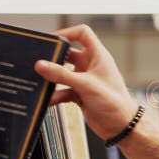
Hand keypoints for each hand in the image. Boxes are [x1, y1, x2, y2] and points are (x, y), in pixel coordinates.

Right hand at [34, 24, 138, 138]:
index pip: (83, 34)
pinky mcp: (80, 93)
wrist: (121, 126)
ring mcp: (85, 80)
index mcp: (98, 56)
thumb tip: (41, 64)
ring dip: (52, 78)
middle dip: (53, 57)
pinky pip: (63, 90)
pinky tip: (48, 100)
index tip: (51, 40)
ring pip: (63, 73)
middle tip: (38, 60)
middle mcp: (91, 65)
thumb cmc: (113, 102)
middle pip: (68, 53)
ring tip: (39, 81)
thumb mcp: (85, 85)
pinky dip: (55, 94)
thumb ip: (61, 75)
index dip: (67, 32)